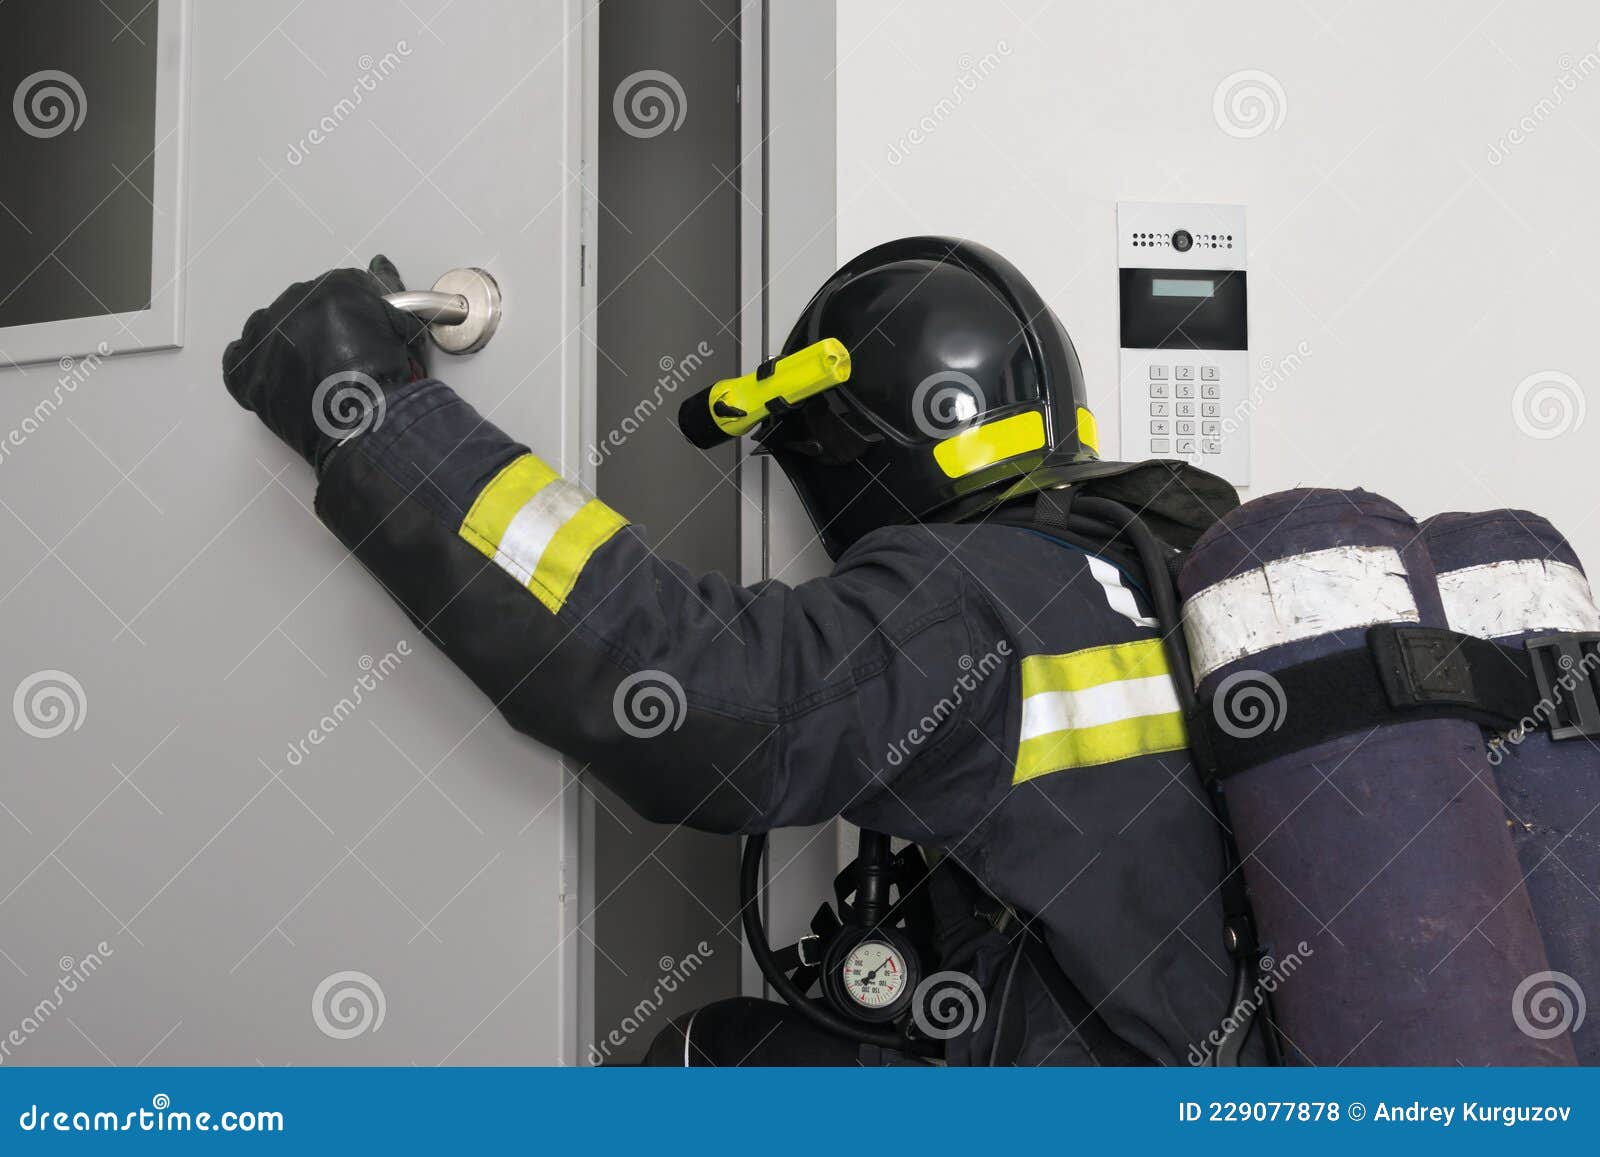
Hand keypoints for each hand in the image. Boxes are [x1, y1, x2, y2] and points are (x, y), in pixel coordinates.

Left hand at [223, 255, 428, 469]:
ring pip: (268, 328)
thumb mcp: (401, 332)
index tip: (362, 331)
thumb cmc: (385, 383)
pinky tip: (274, 376)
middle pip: (302, 307)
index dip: (355, 313)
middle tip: (338, 358)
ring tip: (307, 370)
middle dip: (318, 327)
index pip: (342, 289)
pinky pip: (238, 357)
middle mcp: (293, 304)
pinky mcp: (247, 370)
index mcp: (333, 289)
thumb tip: (381, 269)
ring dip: (283, 342)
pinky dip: (253, 364)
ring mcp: (265, 337)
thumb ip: (386, 304)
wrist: (363, 425)